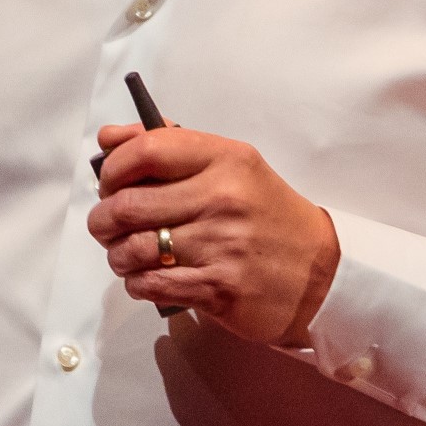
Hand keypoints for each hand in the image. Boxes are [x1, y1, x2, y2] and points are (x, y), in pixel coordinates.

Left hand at [87, 126, 339, 345]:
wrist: (321, 272)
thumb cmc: (267, 216)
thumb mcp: (232, 167)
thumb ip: (171, 145)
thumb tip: (109, 137)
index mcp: (225, 159)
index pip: (146, 149)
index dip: (113, 168)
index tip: (109, 182)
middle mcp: (222, 198)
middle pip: (127, 204)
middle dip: (103, 219)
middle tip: (107, 225)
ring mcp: (221, 245)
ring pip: (132, 249)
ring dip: (117, 255)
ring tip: (126, 255)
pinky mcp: (218, 288)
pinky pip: (150, 285)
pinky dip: (137, 283)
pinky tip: (148, 278)